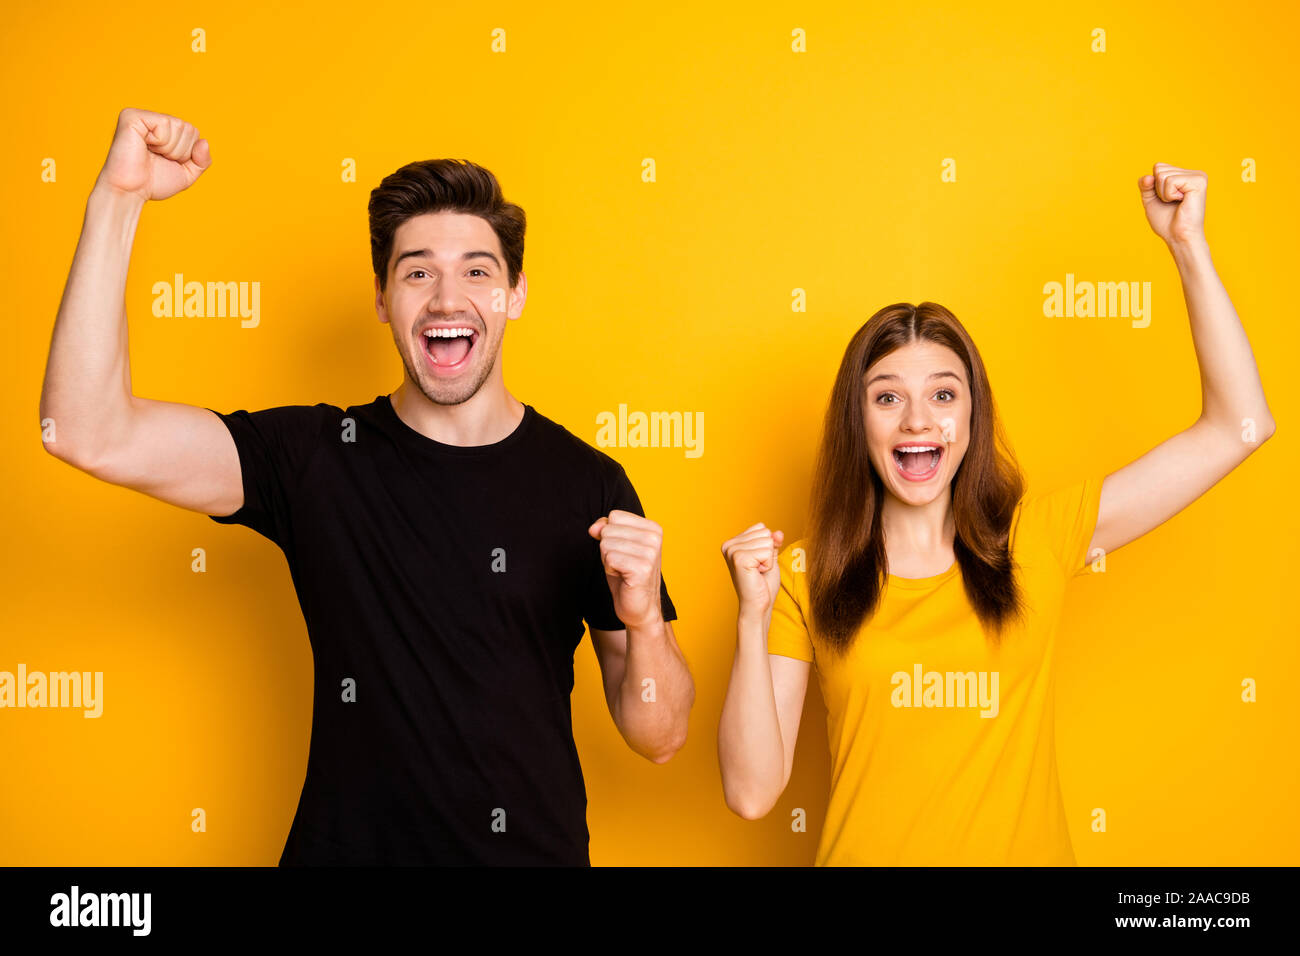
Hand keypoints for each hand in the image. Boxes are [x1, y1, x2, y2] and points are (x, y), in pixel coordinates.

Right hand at [94, 108, 212, 202]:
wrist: (130, 191)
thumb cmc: (153, 183)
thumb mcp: (186, 174)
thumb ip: (202, 160)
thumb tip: (204, 141)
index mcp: (164, 130)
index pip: (194, 133)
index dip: (186, 154)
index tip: (166, 161)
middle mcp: (153, 120)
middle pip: (189, 129)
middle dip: (179, 151)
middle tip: (157, 159)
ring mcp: (142, 116)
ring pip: (179, 126)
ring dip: (169, 148)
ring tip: (150, 154)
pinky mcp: (132, 116)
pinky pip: (164, 123)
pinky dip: (160, 141)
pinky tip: (144, 146)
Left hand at [588, 510, 664, 629]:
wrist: (638, 607)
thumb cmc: (626, 575)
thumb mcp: (615, 545)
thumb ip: (605, 529)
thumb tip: (594, 528)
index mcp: (653, 528)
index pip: (614, 516)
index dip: (610, 535)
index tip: (624, 551)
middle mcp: (654, 537)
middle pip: (608, 530)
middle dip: (608, 549)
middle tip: (623, 564)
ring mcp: (650, 553)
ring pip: (606, 544)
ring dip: (608, 561)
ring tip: (623, 571)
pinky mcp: (642, 568)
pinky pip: (609, 559)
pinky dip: (610, 570)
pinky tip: (623, 577)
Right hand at [720, 523, 784, 615]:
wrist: (757, 605)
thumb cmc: (762, 584)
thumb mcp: (770, 557)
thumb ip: (773, 542)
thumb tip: (778, 532)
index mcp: (733, 542)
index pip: (761, 528)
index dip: (767, 546)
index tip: (758, 563)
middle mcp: (729, 545)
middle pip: (765, 532)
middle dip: (768, 553)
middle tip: (758, 569)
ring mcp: (733, 551)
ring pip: (767, 541)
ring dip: (768, 560)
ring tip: (757, 572)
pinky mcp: (739, 559)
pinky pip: (767, 551)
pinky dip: (768, 564)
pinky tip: (757, 574)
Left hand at [1139, 162, 1206, 245]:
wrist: (1177, 237)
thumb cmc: (1167, 222)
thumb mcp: (1150, 200)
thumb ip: (1145, 186)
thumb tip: (1147, 176)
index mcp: (1184, 175)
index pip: (1158, 166)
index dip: (1154, 185)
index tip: (1165, 199)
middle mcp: (1193, 173)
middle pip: (1159, 168)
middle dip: (1158, 189)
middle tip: (1171, 202)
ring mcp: (1198, 176)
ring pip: (1163, 175)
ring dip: (1164, 194)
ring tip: (1177, 203)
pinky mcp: (1199, 182)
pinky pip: (1170, 181)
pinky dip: (1169, 194)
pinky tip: (1181, 202)